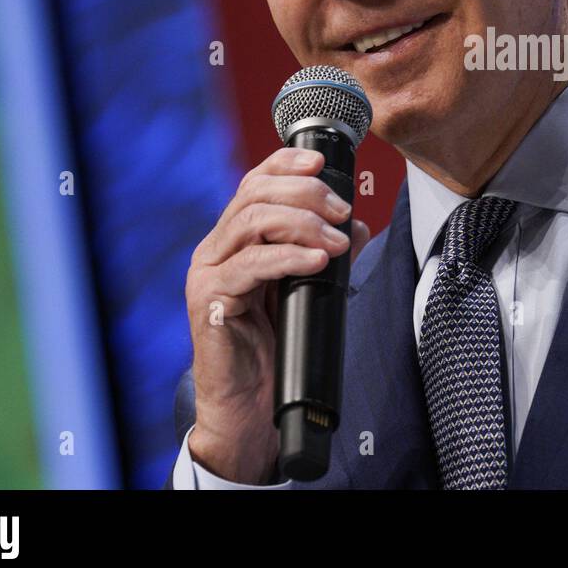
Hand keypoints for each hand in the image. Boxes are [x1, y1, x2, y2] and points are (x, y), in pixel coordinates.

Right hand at [184, 148, 370, 483]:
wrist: (251, 407)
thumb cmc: (277, 346)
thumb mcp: (308, 289)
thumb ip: (326, 253)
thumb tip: (359, 225)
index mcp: (236, 239)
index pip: (255, 181)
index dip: (286, 163)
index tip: (323, 161)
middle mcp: (217, 248)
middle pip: (254, 193)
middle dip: (306, 194)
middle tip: (342, 212)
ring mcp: (208, 273)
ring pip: (251, 222)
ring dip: (303, 224)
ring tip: (336, 243)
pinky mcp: (209, 301)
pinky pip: (249, 266)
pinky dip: (289, 258)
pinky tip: (317, 261)